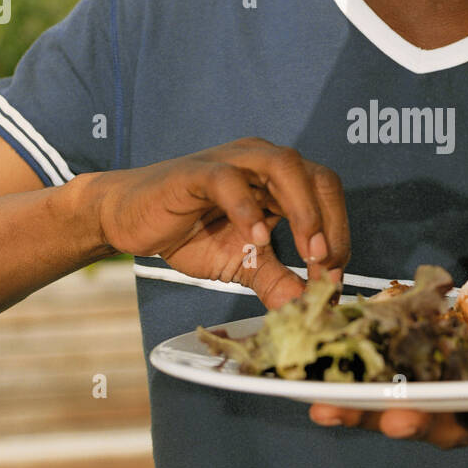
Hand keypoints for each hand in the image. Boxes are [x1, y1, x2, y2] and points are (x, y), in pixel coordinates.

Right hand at [89, 138, 349, 308]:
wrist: (128, 220)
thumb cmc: (187, 233)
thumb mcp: (241, 264)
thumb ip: (276, 280)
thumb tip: (310, 306)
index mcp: (278, 180)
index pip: (327, 195)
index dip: (339, 234)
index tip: (335, 278)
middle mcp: (262, 161)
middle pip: (317, 176)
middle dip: (330, 223)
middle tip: (328, 265)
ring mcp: (231, 161)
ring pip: (284, 166)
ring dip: (304, 210)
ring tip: (308, 252)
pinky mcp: (197, 172)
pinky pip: (229, 180)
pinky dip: (248, 209)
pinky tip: (257, 240)